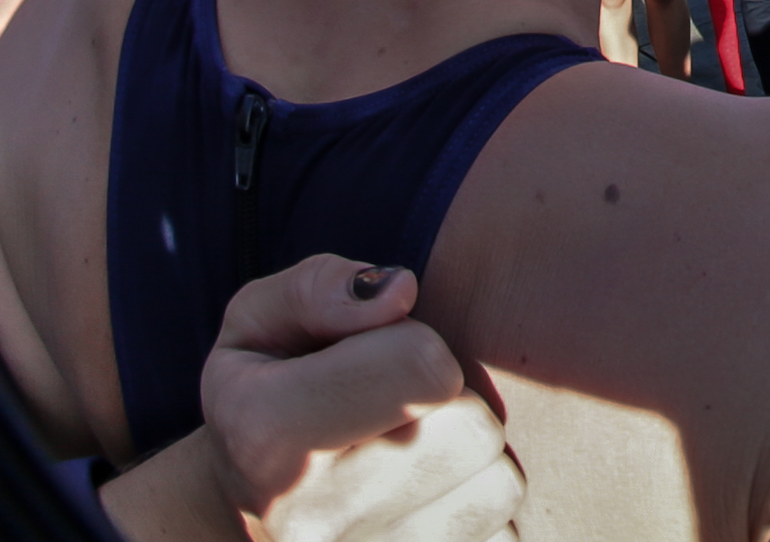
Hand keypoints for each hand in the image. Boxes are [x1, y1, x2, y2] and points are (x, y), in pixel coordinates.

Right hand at [104, 255, 521, 541]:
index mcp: (269, 437)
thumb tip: (401, 293)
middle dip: (453, 402)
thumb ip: (322, 288)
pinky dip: (476, 508)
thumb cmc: (263, 392)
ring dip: (472, 458)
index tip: (377, 359)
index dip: (417, 344)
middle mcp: (309, 520)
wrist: (231, 512)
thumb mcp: (259, 322)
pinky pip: (503, 532)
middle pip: (474, 428)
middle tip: (399, 409)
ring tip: (413, 452)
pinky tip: (424, 499)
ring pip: (500, 484)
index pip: (427, 368)